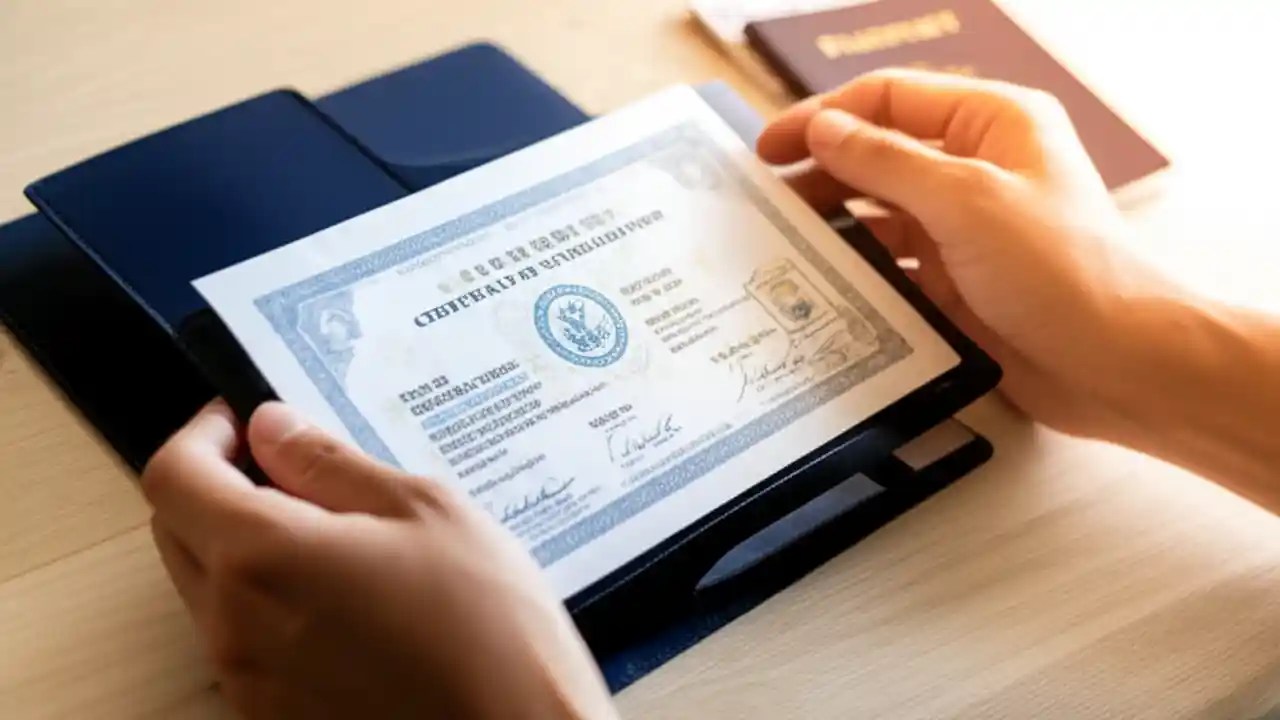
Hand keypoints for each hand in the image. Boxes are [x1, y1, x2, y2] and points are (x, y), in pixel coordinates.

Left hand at [142, 400, 616, 719]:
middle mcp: (236, 625)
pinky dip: (271, 604)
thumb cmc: (488, 630)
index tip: (240, 420)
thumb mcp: (423, 510)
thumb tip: (274, 427)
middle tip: (288, 469)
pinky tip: (348, 599)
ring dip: (246, 548)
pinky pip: (243, 642)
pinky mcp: (273, 715)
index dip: (202, 434)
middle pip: (177, 531)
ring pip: (210, 590)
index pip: (175, 476)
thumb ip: (330, 463)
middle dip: (217, 486)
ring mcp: (249, 680)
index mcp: (265, 557)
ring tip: (337, 538)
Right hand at [757, 68, 1174, 438]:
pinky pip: (891, 265)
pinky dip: (855, 270)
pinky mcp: (956, 280)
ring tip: (777, 243)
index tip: (771, 147)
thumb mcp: (966, 200)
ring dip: (833, 224)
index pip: (891, 99)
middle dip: (821, 172)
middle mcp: (977, 168)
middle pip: (879, 154)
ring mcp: (965, 227)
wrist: (1117, 364)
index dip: (825, 117)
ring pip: (879, 213)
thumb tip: (824, 130)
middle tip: (761, 200)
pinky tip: (818, 283)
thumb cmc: (1064, 270)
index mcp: (994, 122)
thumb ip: (886, 162)